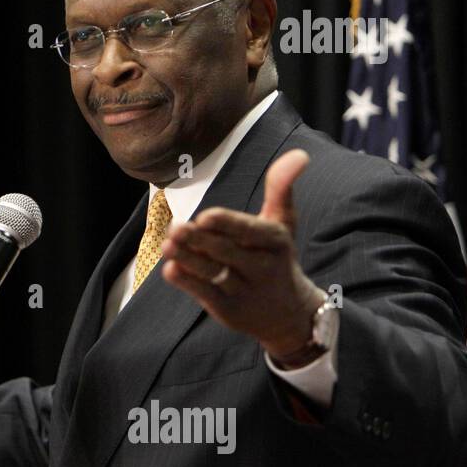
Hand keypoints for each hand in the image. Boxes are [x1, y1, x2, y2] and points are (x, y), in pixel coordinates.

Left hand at [160, 148, 326, 361]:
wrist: (288, 313)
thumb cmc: (277, 257)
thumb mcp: (284, 223)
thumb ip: (281, 188)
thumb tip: (299, 153)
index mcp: (275, 242)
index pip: (250, 231)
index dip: (227, 225)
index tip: (204, 216)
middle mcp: (262, 268)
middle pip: (226, 252)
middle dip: (200, 240)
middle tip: (175, 228)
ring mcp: (244, 291)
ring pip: (213, 273)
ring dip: (188, 259)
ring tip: (167, 244)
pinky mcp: (228, 311)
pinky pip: (206, 295)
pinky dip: (188, 283)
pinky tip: (170, 269)